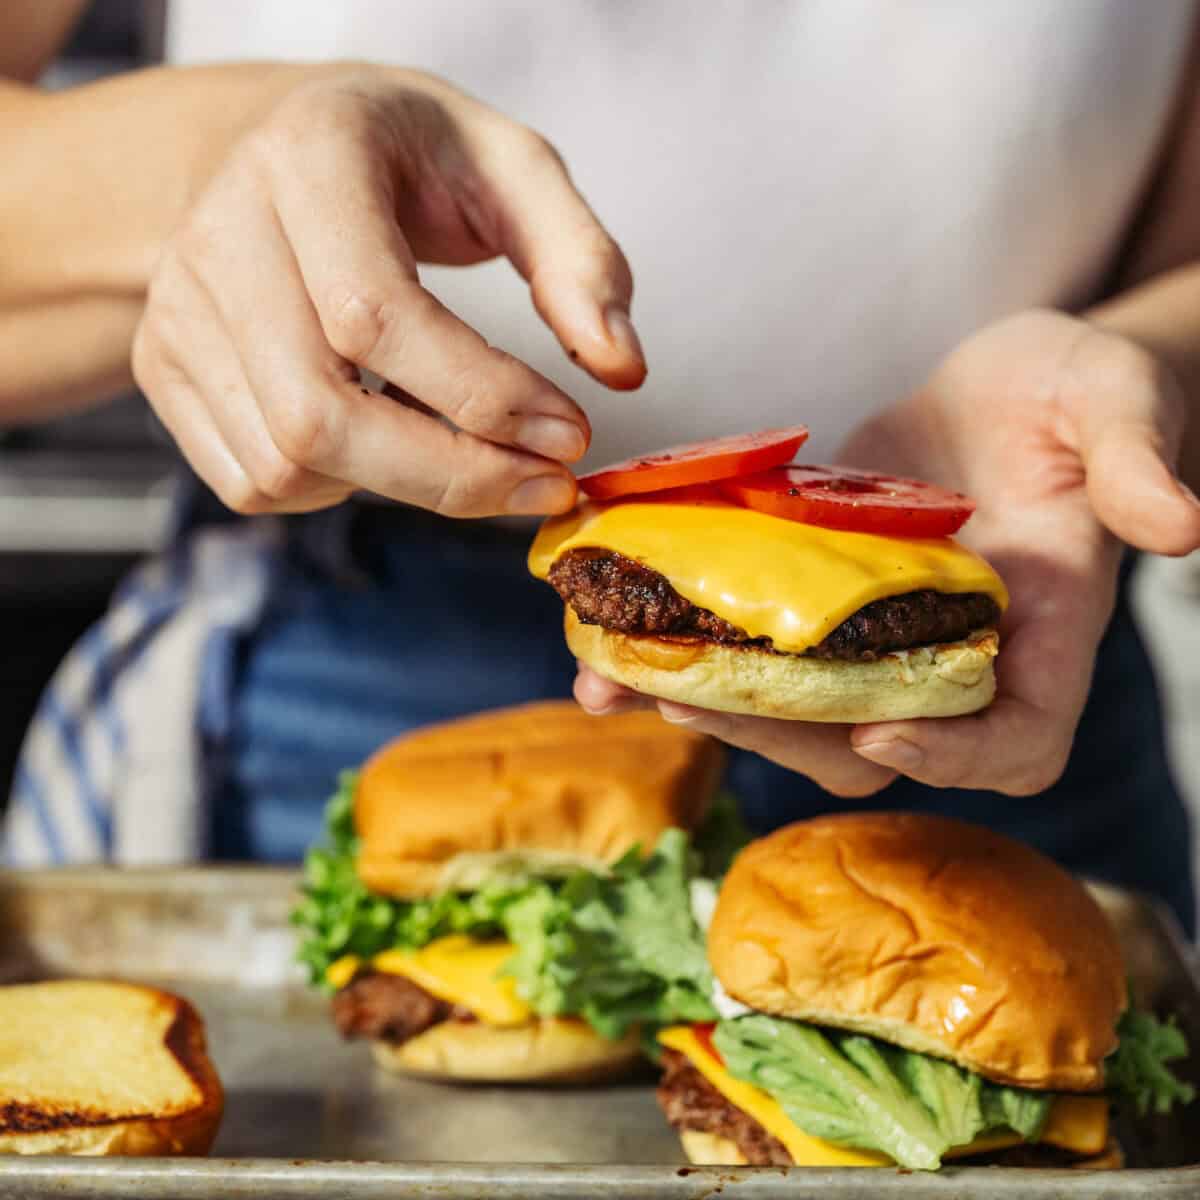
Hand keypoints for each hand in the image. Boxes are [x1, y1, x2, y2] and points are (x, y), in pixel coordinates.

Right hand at [133, 66, 643, 515]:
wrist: (289, 146)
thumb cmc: (410, 159)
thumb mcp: (514, 170)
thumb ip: (581, 260)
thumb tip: (620, 369)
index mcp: (306, 160)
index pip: (375, 314)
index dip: (481, 397)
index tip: (568, 434)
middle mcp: (219, 234)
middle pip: (319, 415)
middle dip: (451, 478)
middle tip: (539, 483)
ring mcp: (178, 308)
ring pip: (284, 464)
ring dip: (399, 487)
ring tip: (463, 446)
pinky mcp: (163, 366)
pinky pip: (252, 482)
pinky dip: (335, 491)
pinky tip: (384, 440)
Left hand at [577, 309, 1199, 795]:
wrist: (1002, 385)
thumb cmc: (1073, 392)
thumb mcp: (1112, 401)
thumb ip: (1136, 456)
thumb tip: (1183, 524)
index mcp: (1039, 635)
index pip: (1011, 737)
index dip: (951, 755)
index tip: (873, 733)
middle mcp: (947, 659)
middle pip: (867, 739)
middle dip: (774, 729)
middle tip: (682, 695)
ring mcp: (870, 642)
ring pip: (791, 711)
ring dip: (703, 704)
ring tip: (609, 680)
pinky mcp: (809, 611)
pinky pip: (748, 655)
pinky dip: (678, 656)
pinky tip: (601, 646)